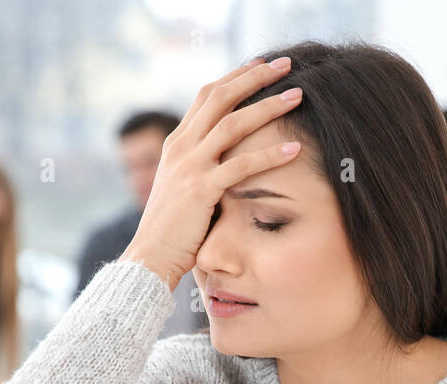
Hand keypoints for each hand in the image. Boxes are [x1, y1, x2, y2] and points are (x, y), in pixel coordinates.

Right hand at [120, 56, 305, 288]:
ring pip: (233, 124)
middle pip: (220, 97)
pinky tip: (295, 151)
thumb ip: (200, 168)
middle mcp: (181, 147)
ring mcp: (189, 167)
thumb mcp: (182, 189)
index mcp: (176, 143)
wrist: (149, 257)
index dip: (235, 77)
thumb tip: (226, 159)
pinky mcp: (200, 190)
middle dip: (255, 77)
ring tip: (297, 96)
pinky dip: (270, 156)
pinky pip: (241, 167)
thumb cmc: (173, 230)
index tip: (261, 64)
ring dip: (268, 106)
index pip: (206, 96)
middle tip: (286, 65)